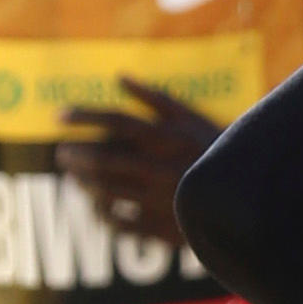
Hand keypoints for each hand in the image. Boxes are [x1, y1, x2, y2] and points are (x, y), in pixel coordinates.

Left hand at [55, 77, 220, 250]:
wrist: (243, 198)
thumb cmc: (215, 149)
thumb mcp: (191, 118)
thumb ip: (155, 98)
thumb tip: (120, 77)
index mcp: (165, 138)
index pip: (116, 121)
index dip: (85, 116)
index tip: (59, 116)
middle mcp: (158, 167)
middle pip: (104, 159)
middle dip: (76, 156)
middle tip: (62, 154)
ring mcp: (159, 199)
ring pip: (108, 192)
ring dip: (85, 184)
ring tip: (74, 180)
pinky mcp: (162, 227)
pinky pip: (122, 224)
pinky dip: (105, 217)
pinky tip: (99, 211)